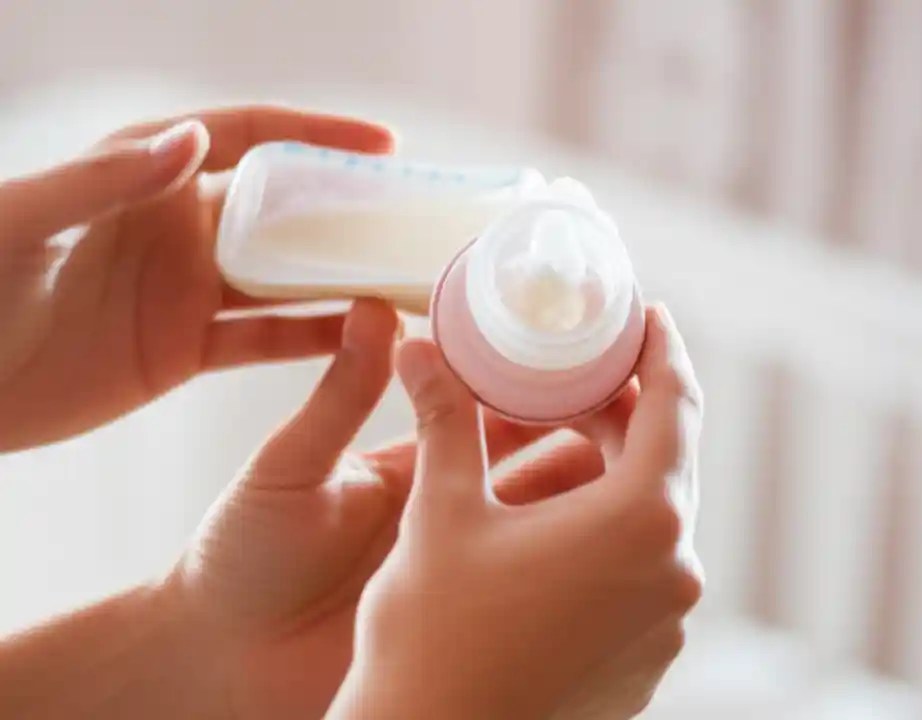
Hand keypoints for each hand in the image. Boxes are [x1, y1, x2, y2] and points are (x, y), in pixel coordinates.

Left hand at [0, 106, 393, 450]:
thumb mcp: (21, 220)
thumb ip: (105, 182)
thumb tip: (195, 142)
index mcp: (140, 176)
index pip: (245, 140)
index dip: (315, 135)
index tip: (383, 144)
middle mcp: (174, 226)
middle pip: (281, 208)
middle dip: (348, 207)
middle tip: (414, 217)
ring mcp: (184, 290)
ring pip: (285, 275)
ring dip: (343, 275)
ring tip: (408, 278)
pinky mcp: (184, 350)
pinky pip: (265, 340)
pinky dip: (316, 339)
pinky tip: (365, 338)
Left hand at [165, 299, 631, 718]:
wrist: (219, 664)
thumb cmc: (238, 564)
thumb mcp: (289, 472)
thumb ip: (338, 399)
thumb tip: (376, 309)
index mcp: (409, 467)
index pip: (490, 413)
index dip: (534, 382)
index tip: (579, 350)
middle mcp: (447, 513)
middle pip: (538, 464)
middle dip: (587, 432)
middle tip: (630, 402)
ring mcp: (464, 569)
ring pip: (552, 524)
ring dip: (594, 492)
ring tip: (639, 464)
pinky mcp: (468, 620)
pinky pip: (536, 586)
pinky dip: (576, 560)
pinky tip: (611, 544)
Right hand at [329, 306, 703, 719]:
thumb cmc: (433, 633)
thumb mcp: (439, 512)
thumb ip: (444, 419)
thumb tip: (419, 347)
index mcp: (640, 520)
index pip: (677, 406)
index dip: (664, 351)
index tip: (648, 317)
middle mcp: (674, 571)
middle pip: (669, 462)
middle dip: (630, 411)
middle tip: (582, 373)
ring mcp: (667, 624)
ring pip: (657, 520)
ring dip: (620, 475)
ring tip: (564, 445)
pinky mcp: (647, 660)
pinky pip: (647, 572)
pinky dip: (616, 534)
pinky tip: (560, 526)